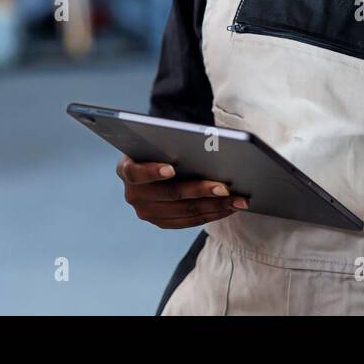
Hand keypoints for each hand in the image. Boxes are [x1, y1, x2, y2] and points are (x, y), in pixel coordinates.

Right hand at [116, 154, 247, 228]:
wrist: (150, 162)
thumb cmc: (158, 146)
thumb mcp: (159, 141)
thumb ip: (172, 143)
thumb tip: (208, 146)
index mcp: (126, 169)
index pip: (136, 172)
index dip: (153, 172)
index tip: (172, 169)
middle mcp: (133, 194)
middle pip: (170, 194)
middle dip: (201, 190)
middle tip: (225, 188)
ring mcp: (147, 212)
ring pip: (185, 210)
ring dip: (215, 205)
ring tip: (237, 200)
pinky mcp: (162, 222)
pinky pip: (190, 221)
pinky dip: (212, 213)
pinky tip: (230, 207)